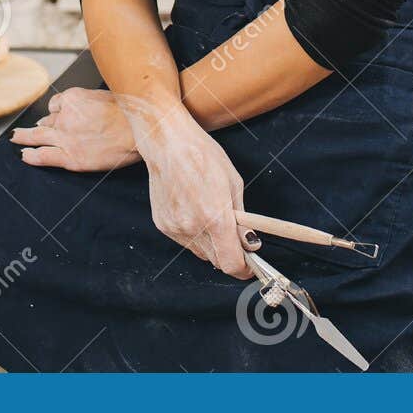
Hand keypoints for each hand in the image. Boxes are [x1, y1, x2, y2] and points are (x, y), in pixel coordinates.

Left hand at [12, 88, 141, 171]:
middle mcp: (65, 117)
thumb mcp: (107, 95)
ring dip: (24, 137)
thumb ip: (90, 101)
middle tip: (20, 130)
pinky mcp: (70, 157)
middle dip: (33, 126)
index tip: (56, 118)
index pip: (57, 106)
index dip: (57, 113)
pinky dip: (32, 156)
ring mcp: (65, 138)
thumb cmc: (129, 112)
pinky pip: (44, 156)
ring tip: (16, 139)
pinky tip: (25, 156)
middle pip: (44, 121)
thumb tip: (85, 107)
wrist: (137, 130)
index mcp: (73, 99)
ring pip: (37, 137)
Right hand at [121, 96, 252, 278]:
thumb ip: (241, 219)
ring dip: (211, 244)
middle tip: (236, 237)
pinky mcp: (163, 225)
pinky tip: (194, 211)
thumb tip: (249, 243)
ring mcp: (175, 228)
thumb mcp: (233, 183)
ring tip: (212, 216)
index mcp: (215, 218)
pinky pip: (185, 241)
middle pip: (216, 261)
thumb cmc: (203, 156)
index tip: (250, 264)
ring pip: (200, 252)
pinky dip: (194, 234)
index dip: (243, 268)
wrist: (168, 143)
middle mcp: (193, 228)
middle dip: (229, 254)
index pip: (231, 264)